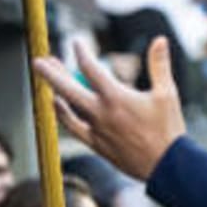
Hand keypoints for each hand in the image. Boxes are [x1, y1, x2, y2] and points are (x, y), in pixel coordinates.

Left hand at [33, 37, 186, 181]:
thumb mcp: (167, 93)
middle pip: (68, 89)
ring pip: (66, 109)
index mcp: (117, 97)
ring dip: (54, 93)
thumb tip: (160, 39)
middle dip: (51, 73)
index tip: (76, 42)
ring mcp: (96, 130)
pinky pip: (72, 128)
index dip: (81, 52)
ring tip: (47, 81)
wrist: (167, 166)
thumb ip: (159, 64)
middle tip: (38, 60)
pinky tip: (57, 106)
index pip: (91, 69)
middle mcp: (101, 113)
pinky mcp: (96, 144)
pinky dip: (63, 115)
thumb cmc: (168, 130)